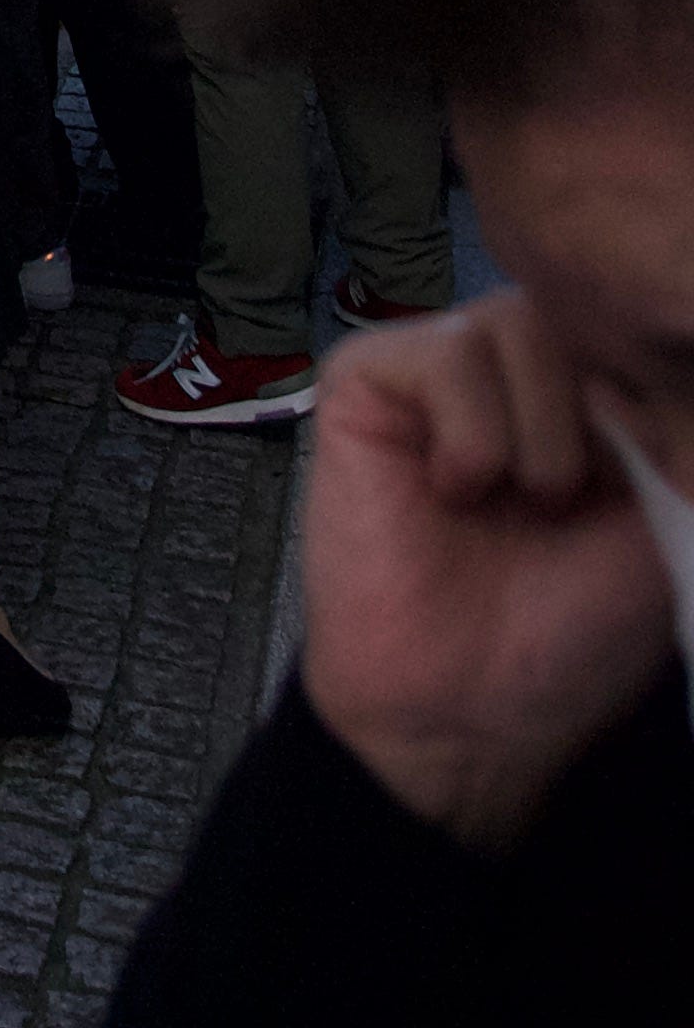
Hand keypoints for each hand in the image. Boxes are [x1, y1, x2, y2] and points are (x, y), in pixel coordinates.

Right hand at [301, 294, 673, 847]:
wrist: (466, 715)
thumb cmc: (567, 637)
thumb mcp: (660, 527)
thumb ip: (666, 438)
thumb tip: (671, 356)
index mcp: (583, 392)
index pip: (623, 329)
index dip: (648, 390)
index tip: (650, 473)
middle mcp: (510, 365)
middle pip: (574, 312)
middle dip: (598, 416)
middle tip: (576, 502)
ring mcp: (434, 364)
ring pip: (515, 324)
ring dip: (540, 436)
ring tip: (517, 503)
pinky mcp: (364, 380)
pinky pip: (444, 354)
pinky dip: (471, 436)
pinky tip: (454, 492)